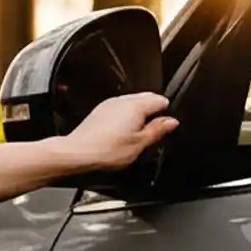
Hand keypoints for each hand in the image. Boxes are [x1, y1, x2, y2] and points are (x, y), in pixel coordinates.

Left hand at [55, 92, 179, 171]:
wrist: (77, 152)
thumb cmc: (106, 150)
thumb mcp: (139, 144)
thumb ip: (158, 130)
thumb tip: (172, 122)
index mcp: (137, 106)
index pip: (161, 100)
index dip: (165, 114)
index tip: (161, 128)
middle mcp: (124, 100)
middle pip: (147, 98)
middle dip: (152, 113)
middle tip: (148, 134)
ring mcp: (111, 103)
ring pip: (133, 103)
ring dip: (138, 115)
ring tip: (133, 136)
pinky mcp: (101, 110)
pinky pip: (120, 108)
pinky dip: (124, 117)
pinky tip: (119, 134)